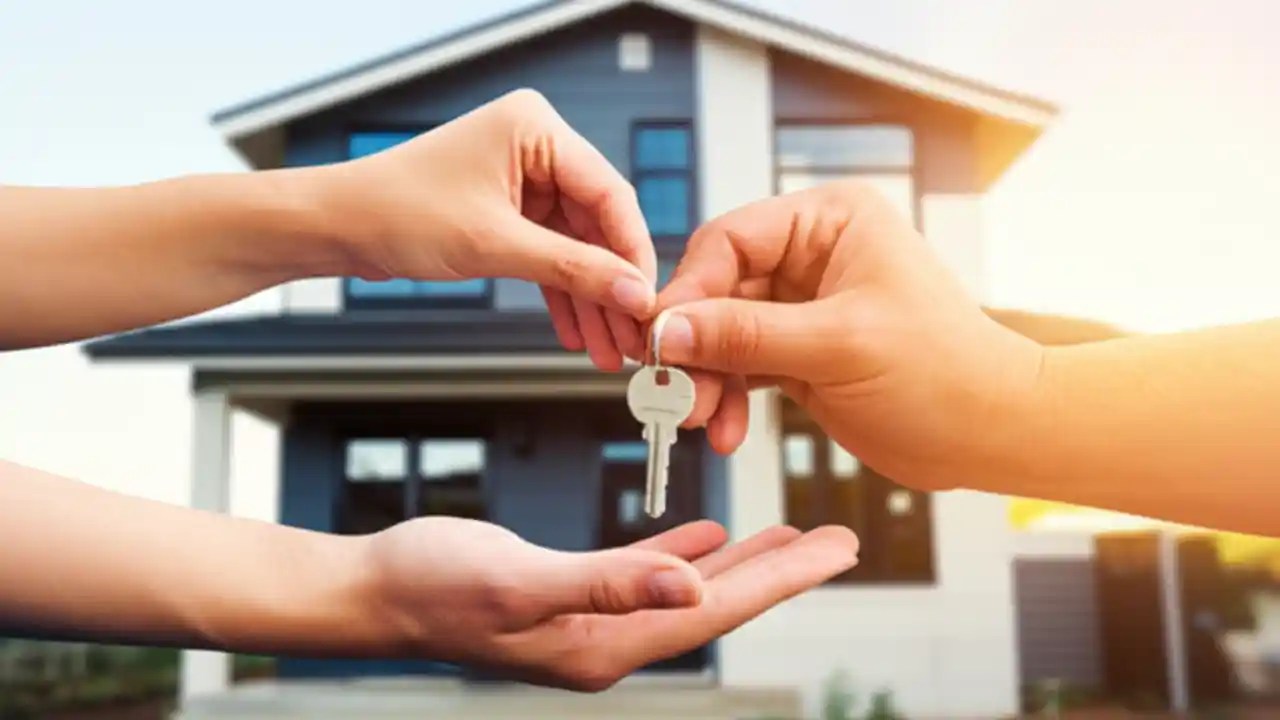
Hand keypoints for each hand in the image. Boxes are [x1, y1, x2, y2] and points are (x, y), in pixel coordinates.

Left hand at [316, 89, 654, 369]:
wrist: (339, 226)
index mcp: (538, 128)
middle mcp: (537, 147)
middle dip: (610, 286)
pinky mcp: (511, 209)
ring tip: (606, 348)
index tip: (646, 301)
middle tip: (631, 336)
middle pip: (598, 224)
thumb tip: (631, 293)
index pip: (610, 194)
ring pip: (577, 246)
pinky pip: (551, 253)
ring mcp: (524, 178)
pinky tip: (576, 331)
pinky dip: (561, 292)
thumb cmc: (397, 211)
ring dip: (589, 299)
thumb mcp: (494, 244)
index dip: (632, 253)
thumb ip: (571, 269)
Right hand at [359, 517, 856, 689]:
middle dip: (782, 571)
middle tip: (842, 539)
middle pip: (716, 601)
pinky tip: (712, 536)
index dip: (781, 578)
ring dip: (744, 562)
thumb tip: (692, 589)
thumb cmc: (431, 584)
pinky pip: (646, 574)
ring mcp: (591, 621)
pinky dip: (685, 553)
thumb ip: (606, 585)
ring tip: (793, 536)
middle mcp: (609, 639)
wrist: (372, 590)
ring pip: (689, 586)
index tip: (837, 548)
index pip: (715, 609)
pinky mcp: (571, 595)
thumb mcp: (518, 581)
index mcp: (606, 643)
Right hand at [654, 180, 1043, 490]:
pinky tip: (726, 429)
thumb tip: (670, 329)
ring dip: (708, 378)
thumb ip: (748, 335)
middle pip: (719, 287)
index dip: (690, 289)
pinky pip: (742, 364)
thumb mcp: (838, 346)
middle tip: (675, 392)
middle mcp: (813, 253)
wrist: (991, 433)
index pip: (732, 239)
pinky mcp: (799, 350)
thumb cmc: (943, 373)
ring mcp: (803, 304)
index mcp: (830, 220)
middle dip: (696, 344)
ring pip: (723, 331)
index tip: (661, 339)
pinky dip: (727, 396)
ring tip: (705, 422)